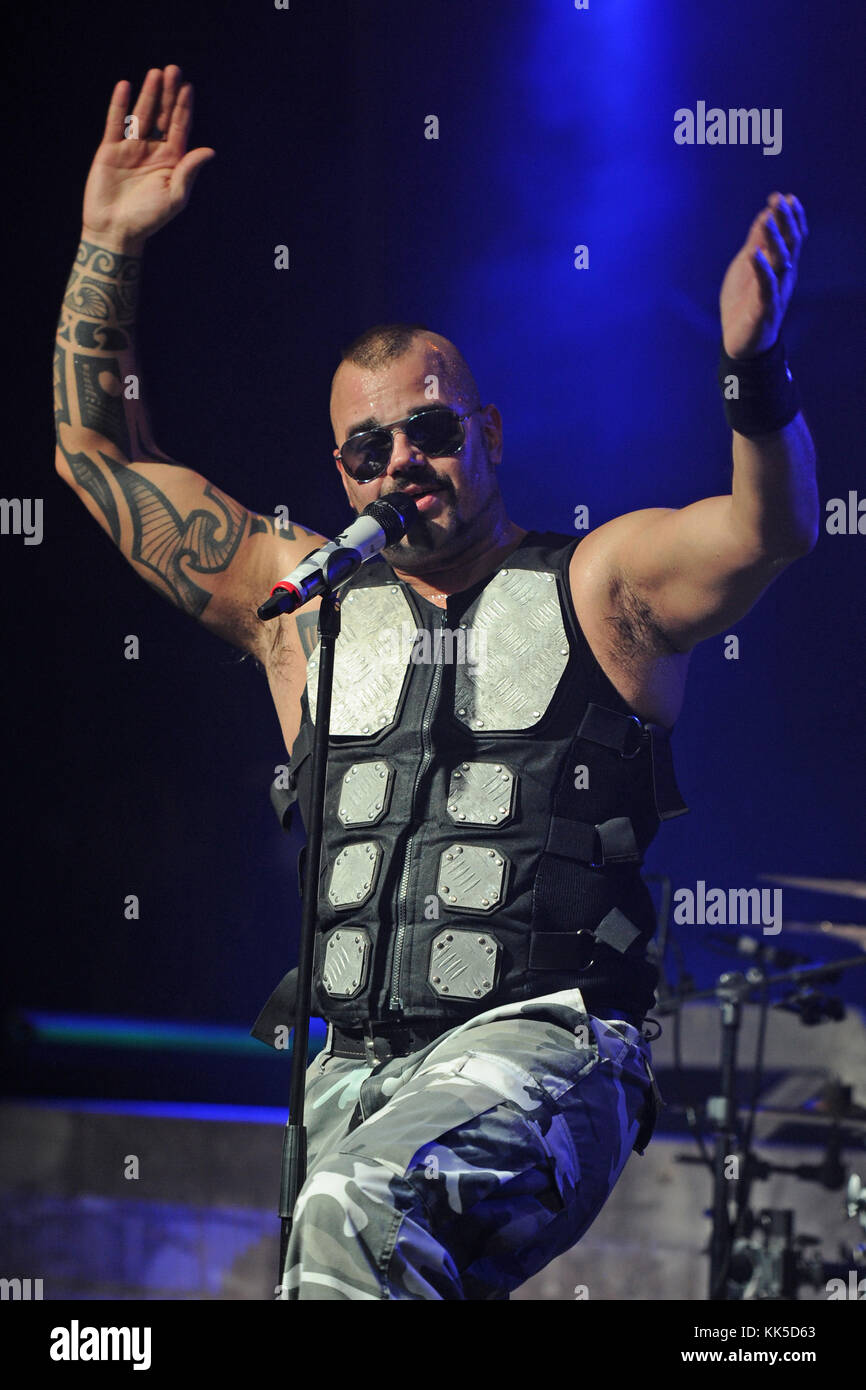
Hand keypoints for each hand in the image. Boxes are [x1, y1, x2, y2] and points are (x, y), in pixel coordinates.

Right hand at [81, 66, 214, 253]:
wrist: (116, 230)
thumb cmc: (149, 218)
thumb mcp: (174, 196)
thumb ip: (189, 171)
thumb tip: (209, 150)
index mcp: (171, 160)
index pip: (180, 128)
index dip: (184, 107)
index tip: (188, 87)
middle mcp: (153, 150)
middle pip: (163, 116)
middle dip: (169, 94)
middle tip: (173, 70)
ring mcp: (131, 148)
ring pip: (141, 115)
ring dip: (149, 94)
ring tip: (155, 73)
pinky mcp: (110, 149)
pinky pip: (116, 122)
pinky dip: (120, 105)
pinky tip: (125, 86)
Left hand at [719, 192, 807, 358]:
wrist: (740, 342)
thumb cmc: (744, 301)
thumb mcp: (747, 266)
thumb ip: (756, 243)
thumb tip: (765, 214)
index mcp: (781, 265)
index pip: (792, 237)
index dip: (791, 217)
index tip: (784, 196)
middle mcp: (783, 276)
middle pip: (790, 244)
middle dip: (786, 221)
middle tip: (780, 199)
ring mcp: (776, 291)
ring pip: (781, 262)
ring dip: (775, 239)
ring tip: (768, 218)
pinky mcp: (764, 308)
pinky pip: (765, 286)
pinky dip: (761, 269)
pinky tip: (756, 254)